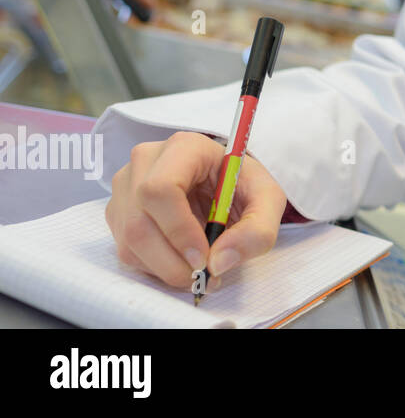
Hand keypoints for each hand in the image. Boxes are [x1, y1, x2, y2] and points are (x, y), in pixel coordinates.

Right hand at [105, 132, 285, 293]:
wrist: (224, 181)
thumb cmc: (242, 184)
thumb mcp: (267, 200)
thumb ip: (257, 230)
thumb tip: (218, 263)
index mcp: (184, 147)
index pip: (161, 189)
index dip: (179, 230)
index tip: (203, 257)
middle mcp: (146, 161)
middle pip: (139, 221)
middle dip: (172, 260)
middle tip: (203, 274)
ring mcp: (126, 186)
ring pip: (129, 241)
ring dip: (164, 267)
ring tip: (198, 268)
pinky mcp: (119, 210)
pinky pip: (126, 249)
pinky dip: (155, 266)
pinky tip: (180, 258)